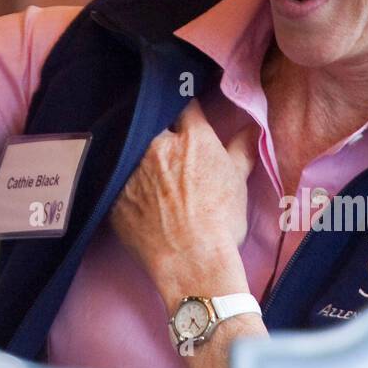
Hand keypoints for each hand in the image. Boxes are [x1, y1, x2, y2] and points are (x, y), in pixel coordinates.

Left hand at [109, 98, 258, 294]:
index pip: (185, 105)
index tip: (185, 118)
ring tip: (151, 174)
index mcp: (192, 138)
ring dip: (139, 154)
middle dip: (160, 130)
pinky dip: (125, 181)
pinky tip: (137, 194)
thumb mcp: (238, 181)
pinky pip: (116, 177)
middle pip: (154, 124)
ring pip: (131, 147)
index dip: (186, 111)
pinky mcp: (114, 192)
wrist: (192, 262)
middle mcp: (158, 146)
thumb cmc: (220, 222)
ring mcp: (132, 167)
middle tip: (167, 149)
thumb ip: (242, 148)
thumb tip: (253, 126)